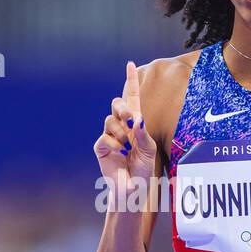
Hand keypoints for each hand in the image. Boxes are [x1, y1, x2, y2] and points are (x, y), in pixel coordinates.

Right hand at [93, 61, 157, 187]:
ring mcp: (110, 135)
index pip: (132, 97)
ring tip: (128, 148)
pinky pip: (104, 138)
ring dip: (120, 133)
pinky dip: (114, 145)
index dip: (130, 80)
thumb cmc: (143, 167)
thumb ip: (143, 134)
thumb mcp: (149, 150)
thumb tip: (137, 118)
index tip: (129, 64)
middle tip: (131, 120)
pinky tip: (122, 154)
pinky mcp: (101, 147)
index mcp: (135, 122)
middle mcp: (121, 125)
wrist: (133, 187)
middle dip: (123, 109)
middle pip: (117, 104)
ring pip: (110, 120)